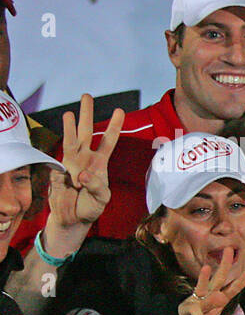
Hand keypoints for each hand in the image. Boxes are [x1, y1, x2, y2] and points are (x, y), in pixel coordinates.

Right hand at [47, 94, 122, 229]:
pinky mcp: (56, 170)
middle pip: (86, 132)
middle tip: (87, 95)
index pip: (108, 141)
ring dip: (69, 126)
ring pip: (70, 140)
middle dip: (87, 114)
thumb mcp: (101, 199)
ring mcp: (69, 162)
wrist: (72, 218)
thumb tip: (80, 174)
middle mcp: (85, 158)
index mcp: (100, 163)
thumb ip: (95, 186)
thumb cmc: (91, 207)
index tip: (119, 111)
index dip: (113, 126)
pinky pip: (57, 160)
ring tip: (70, 112)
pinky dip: (60, 161)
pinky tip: (64, 159)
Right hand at [177, 247, 244, 314]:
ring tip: (206, 267)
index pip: (234, 288)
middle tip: (229, 249)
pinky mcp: (188, 307)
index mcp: (221, 298)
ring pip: (202, 287)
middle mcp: (210, 295)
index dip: (243, 279)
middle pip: (219, 278)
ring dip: (204, 277)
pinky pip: (194, 312)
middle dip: (225, 265)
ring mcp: (198, 299)